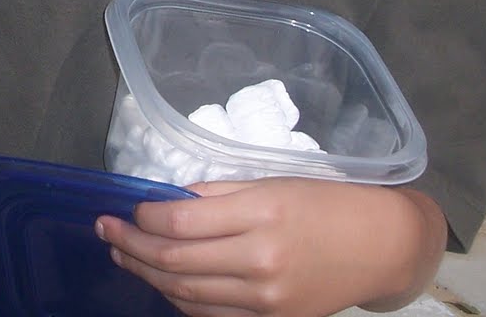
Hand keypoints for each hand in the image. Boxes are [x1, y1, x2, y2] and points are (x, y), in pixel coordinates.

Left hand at [96, 177, 446, 316]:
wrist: (379, 247)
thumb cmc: (326, 204)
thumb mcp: (271, 183)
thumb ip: (217, 192)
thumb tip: (168, 198)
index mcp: (260, 213)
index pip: (181, 220)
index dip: (142, 216)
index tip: (123, 207)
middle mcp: (260, 260)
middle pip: (175, 260)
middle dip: (131, 245)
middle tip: (105, 231)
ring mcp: (266, 300)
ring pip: (186, 293)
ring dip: (147, 274)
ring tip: (124, 254)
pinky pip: (211, 315)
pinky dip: (179, 300)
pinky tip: (162, 282)